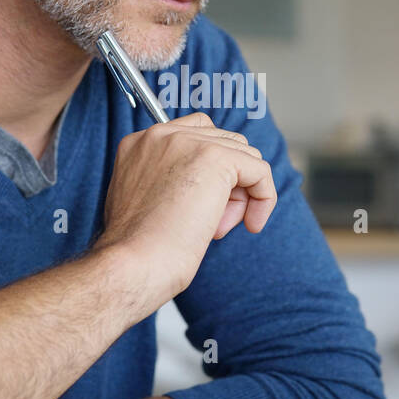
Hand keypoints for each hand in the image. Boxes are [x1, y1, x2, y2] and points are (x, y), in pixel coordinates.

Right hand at [94, 112, 276, 303]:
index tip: (204, 206)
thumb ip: (168, 181)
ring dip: (241, 196)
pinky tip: (252, 224)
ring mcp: (188, 142)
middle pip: (222, 143)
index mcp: (141, 143)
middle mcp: (161, 135)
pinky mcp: (215, 158)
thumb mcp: (144, 202)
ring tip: (219, 228)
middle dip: (227, 185)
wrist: (135, 263)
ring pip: (243, 156)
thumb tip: (208, 185)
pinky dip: (263, 198)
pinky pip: (259, 170)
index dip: (211, 171)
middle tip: (216, 223)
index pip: (195, 135)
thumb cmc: (136, 249)